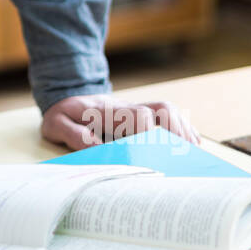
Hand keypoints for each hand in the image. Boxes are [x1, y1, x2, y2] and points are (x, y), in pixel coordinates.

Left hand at [41, 94, 200, 149]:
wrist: (64, 95)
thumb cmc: (61, 114)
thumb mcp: (56, 123)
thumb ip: (73, 134)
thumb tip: (98, 148)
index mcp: (108, 111)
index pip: (138, 116)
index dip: (149, 132)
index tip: (153, 152)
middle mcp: (127, 107)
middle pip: (161, 109)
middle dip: (176, 130)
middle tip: (186, 155)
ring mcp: (135, 109)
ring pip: (167, 110)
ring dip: (182, 129)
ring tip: (194, 152)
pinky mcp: (140, 113)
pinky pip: (167, 115)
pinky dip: (182, 127)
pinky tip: (193, 142)